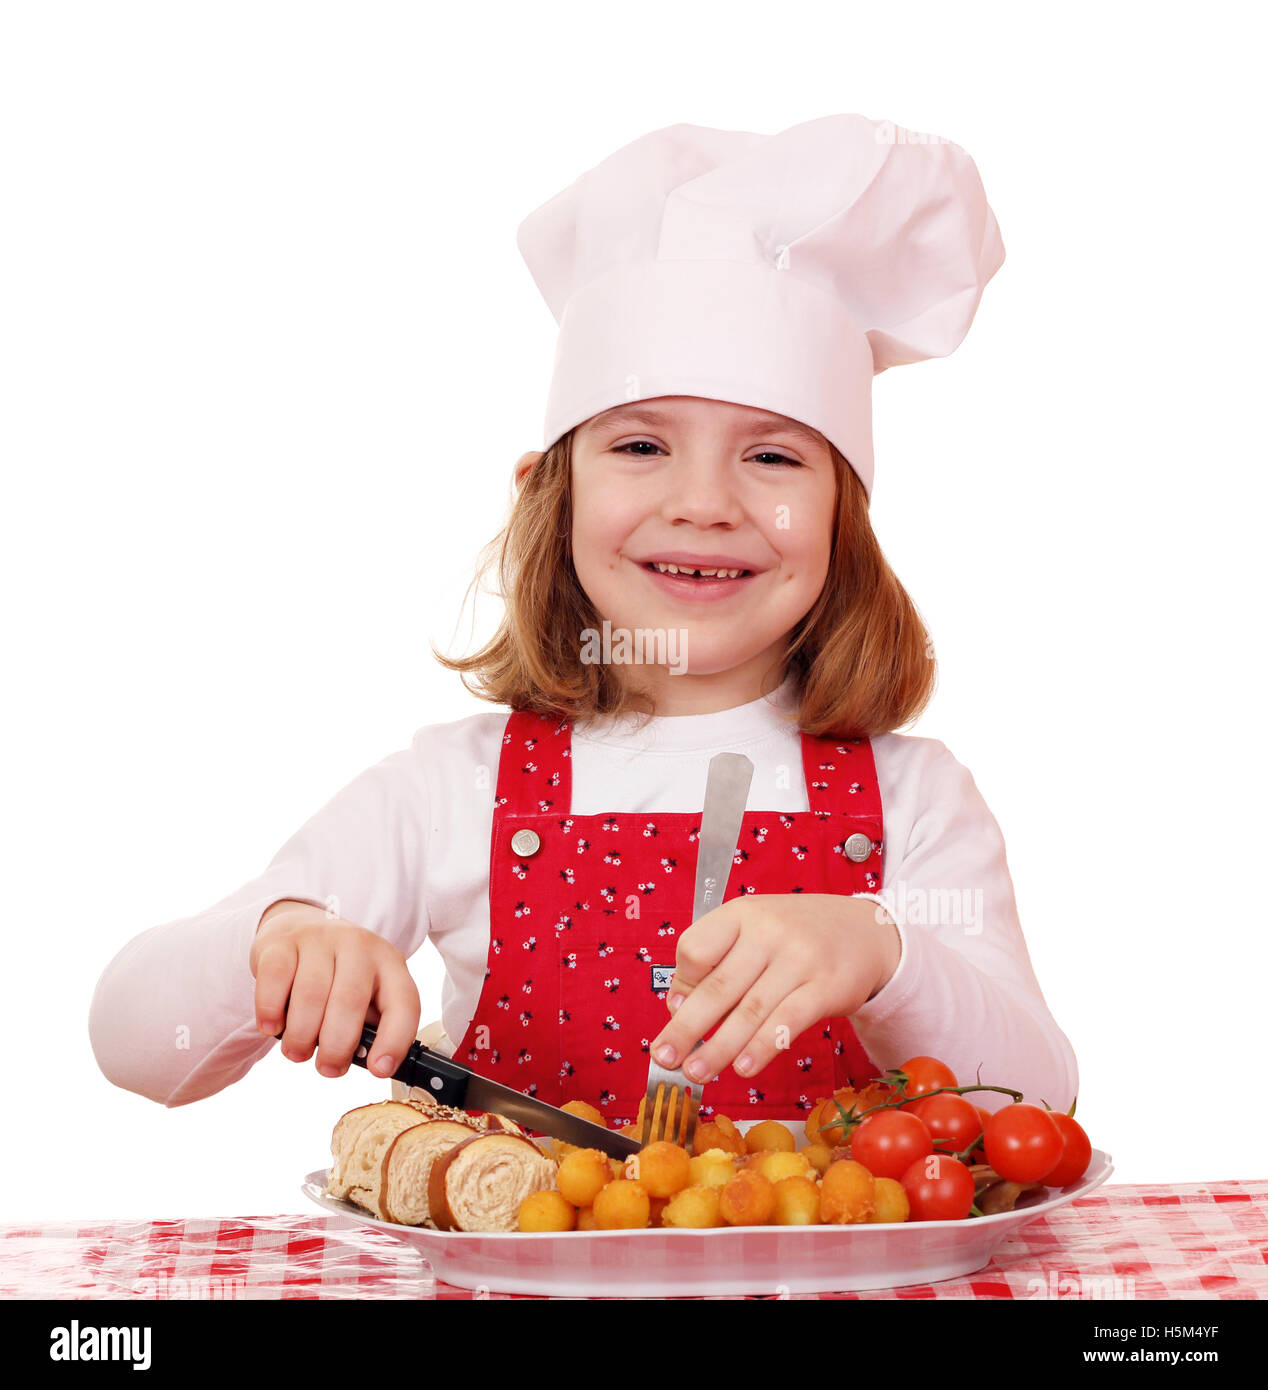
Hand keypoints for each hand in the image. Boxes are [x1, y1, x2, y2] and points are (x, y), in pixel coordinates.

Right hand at [249, 900, 420, 1080]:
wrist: (300, 926)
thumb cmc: (338, 974)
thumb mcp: (367, 992)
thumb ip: (371, 1024)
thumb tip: (371, 1064)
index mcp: (389, 962)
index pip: (403, 1002)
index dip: (394, 1039)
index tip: (379, 1069)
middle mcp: (358, 945)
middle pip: (350, 1001)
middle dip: (336, 1046)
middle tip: (327, 1068)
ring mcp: (319, 939)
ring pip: (311, 994)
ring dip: (302, 1035)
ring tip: (298, 1052)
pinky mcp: (282, 942)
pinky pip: (275, 980)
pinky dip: (271, 1012)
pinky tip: (273, 1028)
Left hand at [647, 894, 899, 1083]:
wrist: (866, 932)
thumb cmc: (796, 937)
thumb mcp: (752, 933)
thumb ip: (716, 963)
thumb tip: (677, 1006)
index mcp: (741, 913)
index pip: (695, 948)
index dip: (681, 983)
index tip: (676, 1008)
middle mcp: (768, 931)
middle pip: (718, 986)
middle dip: (686, 1028)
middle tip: (664, 1058)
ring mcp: (799, 957)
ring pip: (750, 1010)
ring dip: (719, 1048)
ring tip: (697, 1072)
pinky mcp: (826, 986)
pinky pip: (787, 1021)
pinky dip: (762, 1048)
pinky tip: (744, 1068)